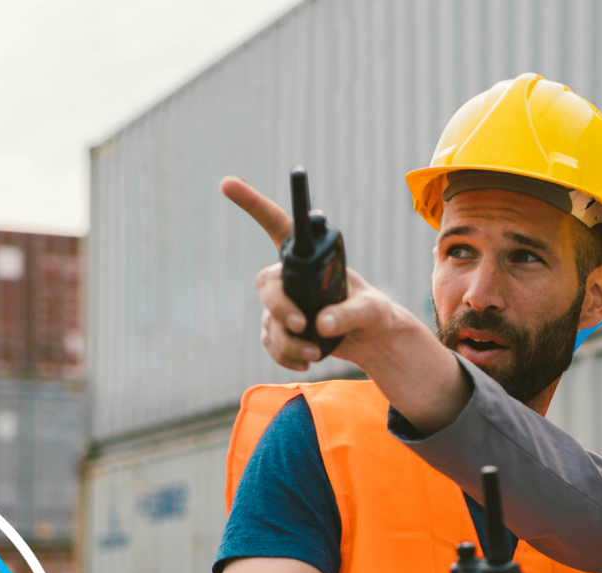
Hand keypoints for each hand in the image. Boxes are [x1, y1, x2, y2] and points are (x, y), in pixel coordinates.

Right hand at [221, 176, 429, 371]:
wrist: (370, 341)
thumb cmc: (374, 314)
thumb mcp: (372, 310)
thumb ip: (350, 314)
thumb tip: (321, 324)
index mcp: (311, 258)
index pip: (279, 226)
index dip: (253, 204)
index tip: (227, 182)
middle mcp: (291, 277)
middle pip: (266, 284)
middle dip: (280, 306)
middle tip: (302, 324)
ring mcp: (282, 305)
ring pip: (269, 322)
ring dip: (288, 342)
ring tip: (315, 352)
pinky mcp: (280, 330)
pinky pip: (271, 343)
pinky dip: (286, 356)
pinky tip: (307, 361)